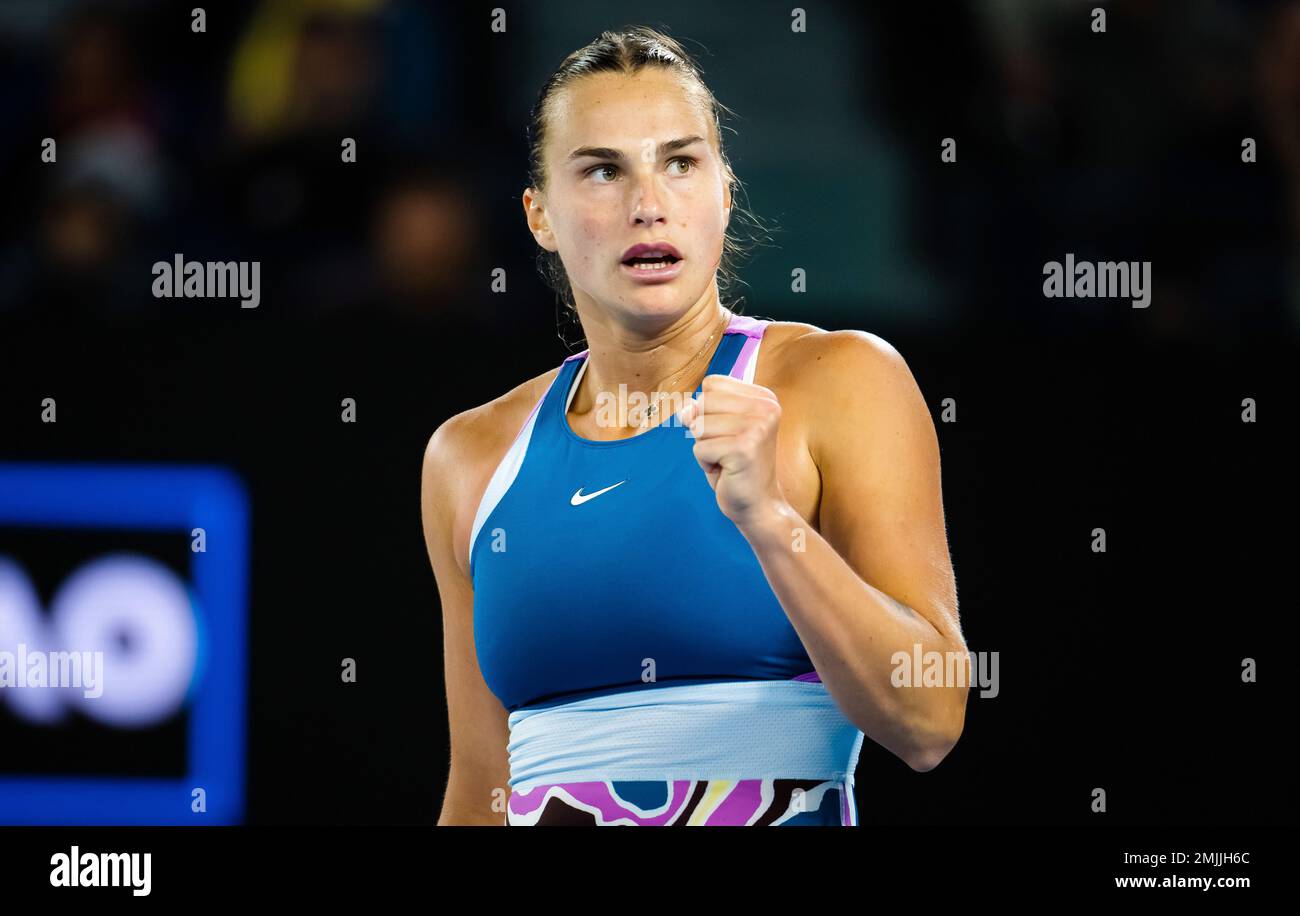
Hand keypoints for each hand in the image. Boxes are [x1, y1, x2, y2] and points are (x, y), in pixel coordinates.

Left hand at [677, 374, 787, 529]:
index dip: (708, 410)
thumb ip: (702, 410)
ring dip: (704, 447)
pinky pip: (699, 448)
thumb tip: (684, 410)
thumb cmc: (737, 465)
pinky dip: (705, 463)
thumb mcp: (719, 428)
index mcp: (764, 398)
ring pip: (698, 426)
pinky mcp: (744, 448)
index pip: (712, 384)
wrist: (758, 503)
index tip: (729, 431)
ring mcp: (757, 427)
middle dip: (704, 429)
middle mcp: (766, 408)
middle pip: (704, 402)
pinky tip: (726, 471)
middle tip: (726, 449)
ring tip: (726, 459)